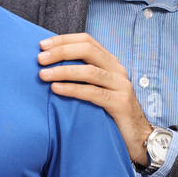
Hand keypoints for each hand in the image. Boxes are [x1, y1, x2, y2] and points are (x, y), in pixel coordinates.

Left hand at [37, 33, 150, 161]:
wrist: (138, 137)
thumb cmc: (111, 113)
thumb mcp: (97, 89)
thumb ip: (82, 77)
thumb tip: (51, 67)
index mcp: (110, 63)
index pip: (87, 41)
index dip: (64, 40)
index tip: (42, 45)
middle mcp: (117, 70)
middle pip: (87, 50)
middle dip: (61, 51)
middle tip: (39, 59)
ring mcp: (120, 86)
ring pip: (89, 71)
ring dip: (63, 70)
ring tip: (43, 75)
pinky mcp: (120, 103)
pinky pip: (93, 93)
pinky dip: (72, 89)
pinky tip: (56, 89)